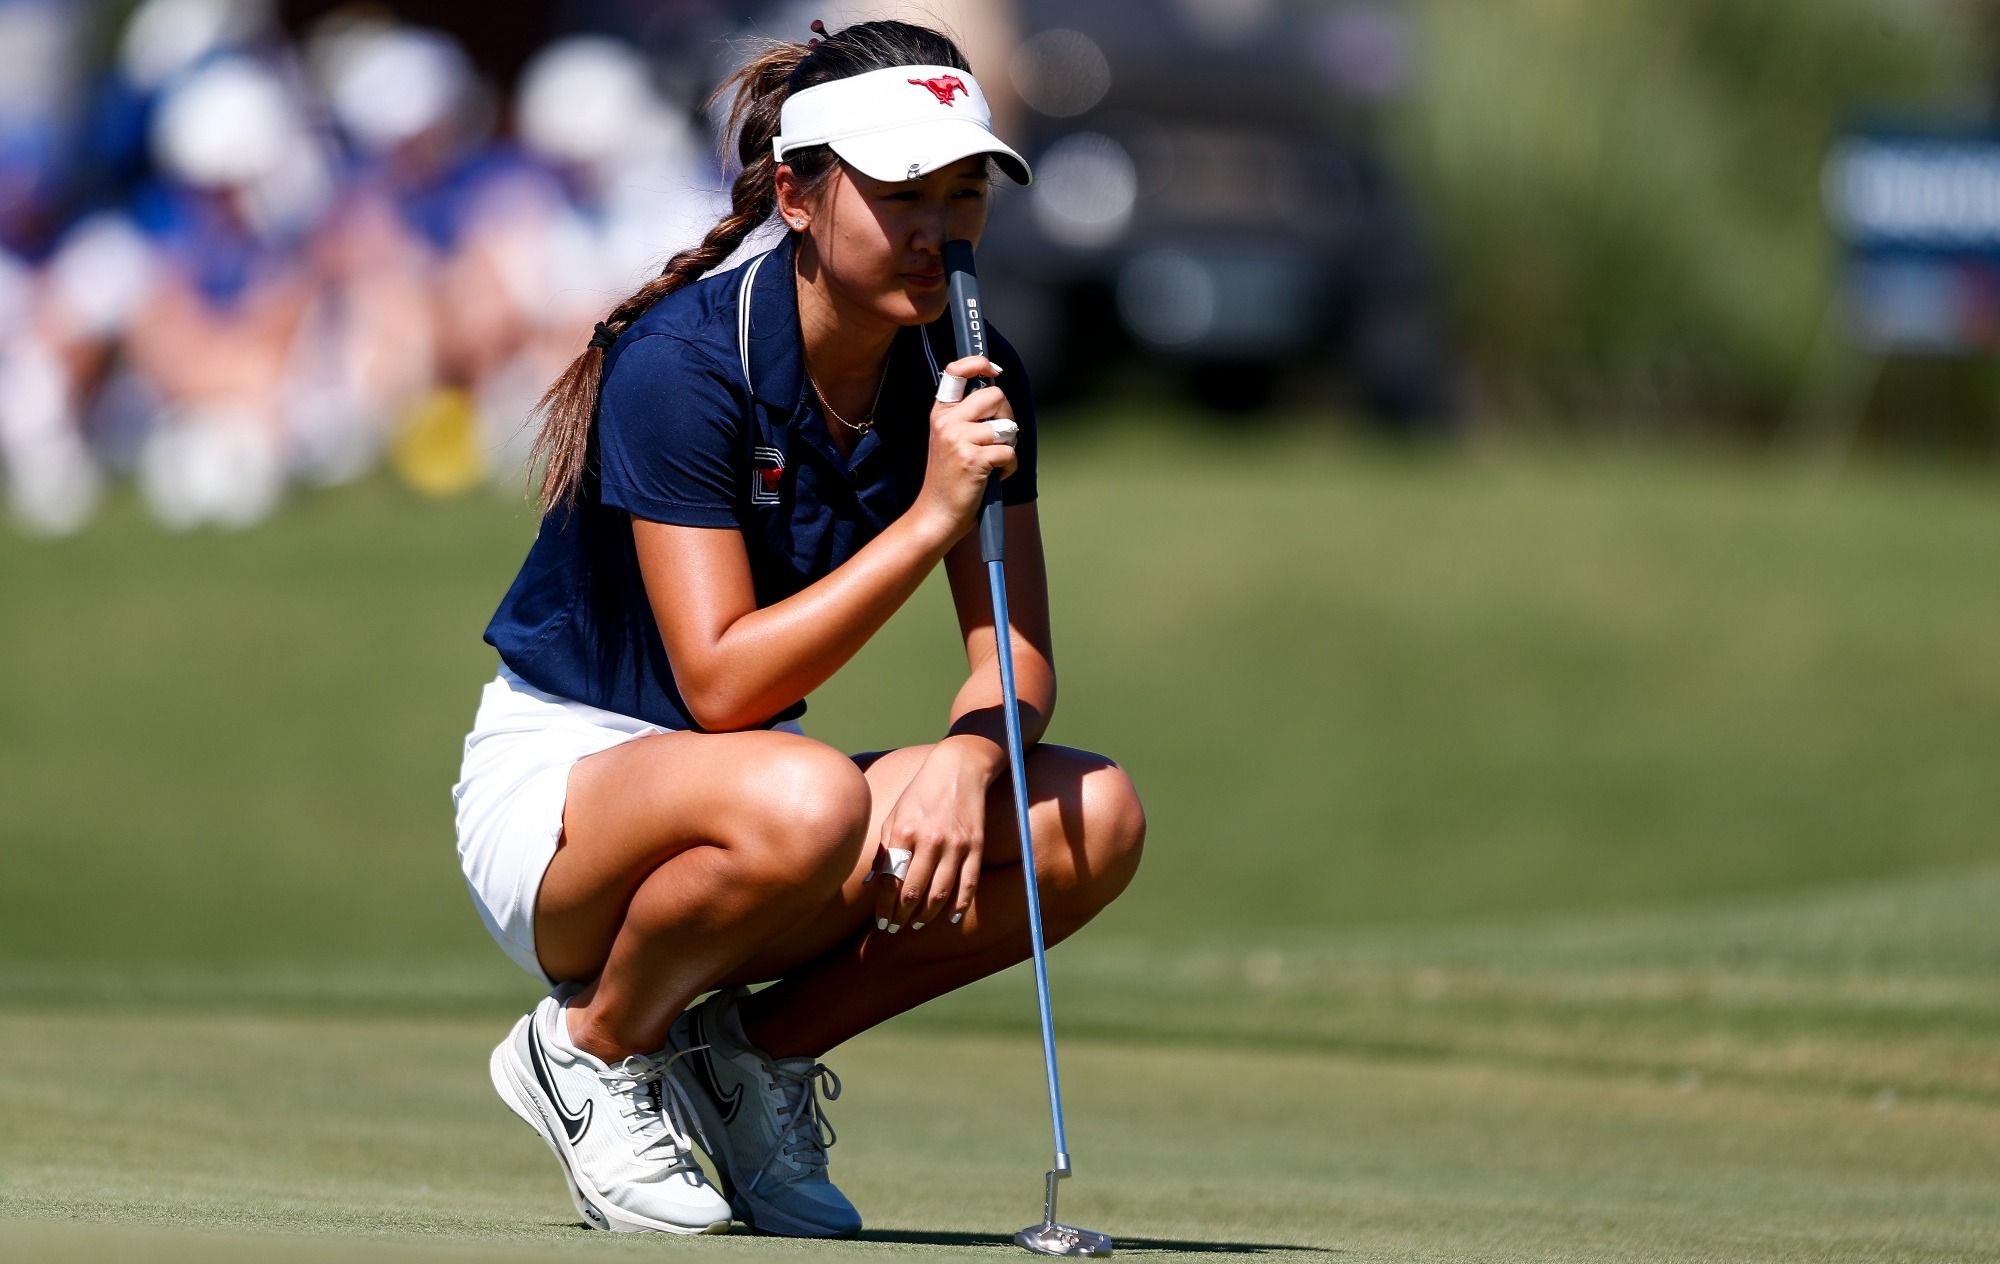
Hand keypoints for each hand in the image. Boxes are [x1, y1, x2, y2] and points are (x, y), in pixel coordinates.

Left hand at [869, 739, 994, 932]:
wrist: (959, 768)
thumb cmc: (921, 793)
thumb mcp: (895, 814)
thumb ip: (883, 849)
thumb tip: (872, 883)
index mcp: (904, 831)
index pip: (891, 880)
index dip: (884, 906)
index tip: (881, 922)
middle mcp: (929, 840)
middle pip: (913, 891)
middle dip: (902, 915)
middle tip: (895, 928)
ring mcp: (955, 844)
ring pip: (940, 892)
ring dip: (927, 915)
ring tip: (917, 925)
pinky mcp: (975, 846)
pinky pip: (968, 883)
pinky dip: (960, 905)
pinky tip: (950, 918)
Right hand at [912, 355, 1017, 548]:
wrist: (936, 514)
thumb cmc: (950, 478)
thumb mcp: (949, 439)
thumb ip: (967, 416)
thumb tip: (997, 394)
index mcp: (940, 413)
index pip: (955, 372)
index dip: (978, 363)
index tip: (994, 369)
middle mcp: (946, 421)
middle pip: (995, 395)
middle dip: (1007, 415)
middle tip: (999, 437)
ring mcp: (958, 439)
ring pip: (1006, 426)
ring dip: (1008, 445)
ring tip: (993, 460)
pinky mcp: (973, 459)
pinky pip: (1009, 452)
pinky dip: (1009, 467)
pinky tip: (993, 476)